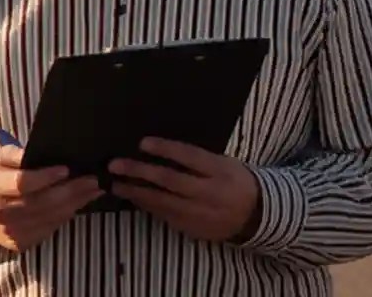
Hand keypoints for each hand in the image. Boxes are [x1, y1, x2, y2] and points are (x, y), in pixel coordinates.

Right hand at [0, 145, 101, 251]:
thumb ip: (16, 153)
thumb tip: (38, 151)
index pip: (22, 183)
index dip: (45, 177)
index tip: (66, 169)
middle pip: (41, 202)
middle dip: (70, 191)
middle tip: (92, 180)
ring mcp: (10, 231)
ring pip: (49, 217)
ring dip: (75, 203)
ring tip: (93, 190)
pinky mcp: (21, 243)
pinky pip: (50, 228)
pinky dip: (66, 215)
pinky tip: (78, 204)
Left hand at [108, 137, 261, 242]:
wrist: (255, 215)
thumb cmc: (234, 180)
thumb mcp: (223, 162)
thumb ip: (195, 158)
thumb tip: (160, 148)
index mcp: (220, 171)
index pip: (189, 157)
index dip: (165, 149)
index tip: (142, 142)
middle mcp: (209, 193)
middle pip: (170, 181)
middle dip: (140, 172)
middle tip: (115, 165)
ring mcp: (200, 214)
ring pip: (162, 202)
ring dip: (135, 192)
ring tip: (115, 183)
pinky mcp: (192, 229)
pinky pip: (164, 216)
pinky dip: (147, 206)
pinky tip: (133, 197)